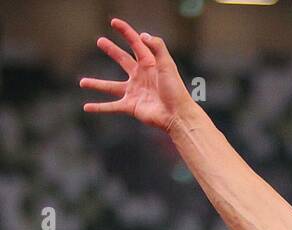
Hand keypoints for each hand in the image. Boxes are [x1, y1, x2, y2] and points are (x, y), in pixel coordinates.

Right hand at [80, 18, 191, 132]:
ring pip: (111, 87)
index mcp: (149, 64)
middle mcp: (140, 77)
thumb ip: (157, 47)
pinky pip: (112, 106)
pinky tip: (87, 107)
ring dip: (97, 85)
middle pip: (123, 60)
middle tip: (100, 41)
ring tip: (82, 82)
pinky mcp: (131, 106)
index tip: (114, 22)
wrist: (178, 115)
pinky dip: (99, 107)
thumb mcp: (168, 65)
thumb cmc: (175, 90)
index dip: (126, 32)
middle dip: (112, 51)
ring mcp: (134, 92)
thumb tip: (142, 35)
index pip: (135, 44)